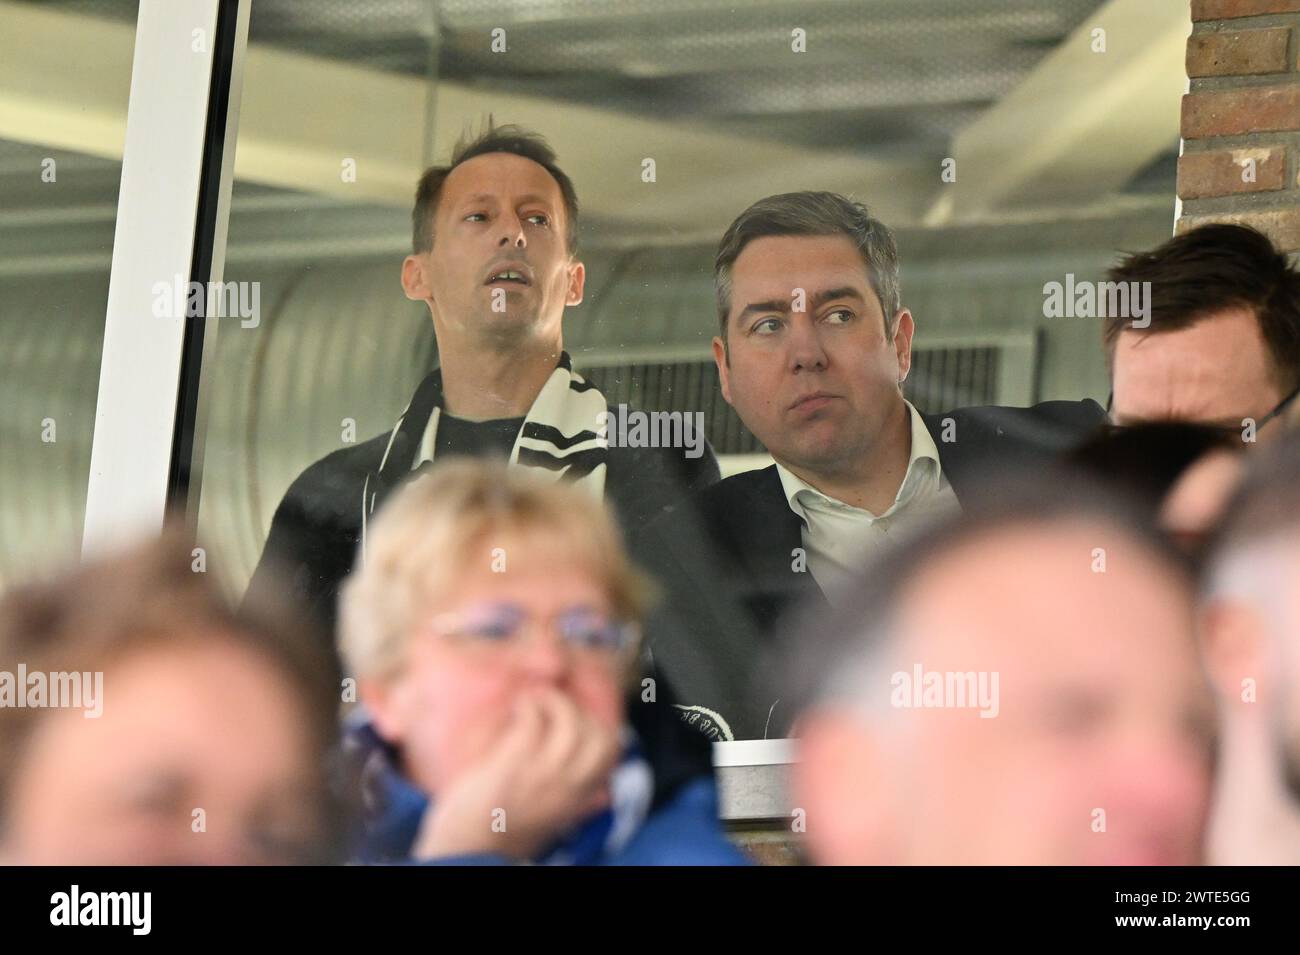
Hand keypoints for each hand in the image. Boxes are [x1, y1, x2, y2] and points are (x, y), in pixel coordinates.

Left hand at [412, 688, 620, 861]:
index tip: (574, 720)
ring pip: (570, 724)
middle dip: (582, 711)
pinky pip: (533, 721)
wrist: (464, 853)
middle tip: (554, 708)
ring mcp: (541, 776)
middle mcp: (566, 788)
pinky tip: (518, 707)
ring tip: (534, 701)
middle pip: (601, 736)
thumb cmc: (498, 832)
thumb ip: (569, 799)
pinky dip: (529, 705)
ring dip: (554, 701)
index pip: (610, 753)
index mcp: (576, 799)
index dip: (599, 726)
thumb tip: (597, 793)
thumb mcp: (548, 819)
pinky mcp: (512, 766)